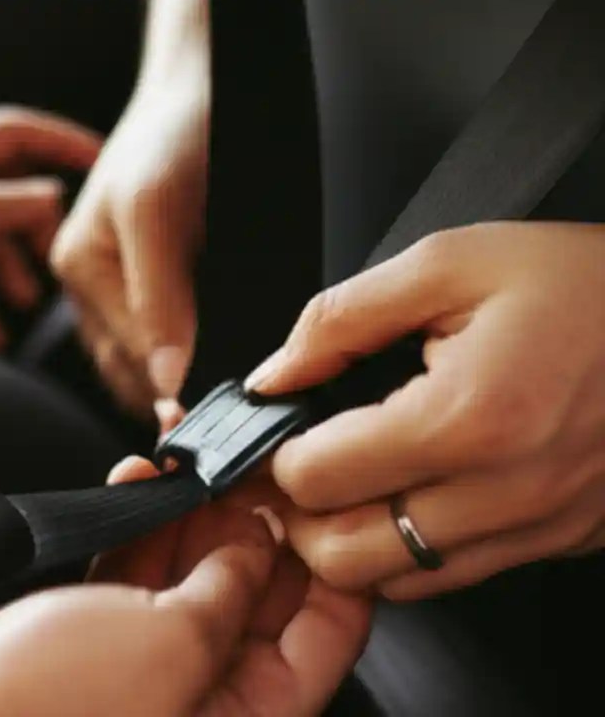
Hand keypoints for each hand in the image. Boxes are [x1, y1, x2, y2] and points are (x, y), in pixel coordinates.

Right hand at [0, 458, 369, 716]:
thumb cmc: (54, 710)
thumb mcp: (174, 640)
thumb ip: (230, 586)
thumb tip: (260, 538)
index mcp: (247, 716)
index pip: (327, 631)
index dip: (328, 555)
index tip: (317, 494)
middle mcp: (205, 695)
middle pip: (261, 593)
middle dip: (255, 520)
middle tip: (252, 460)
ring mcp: (147, 661)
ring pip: (194, 572)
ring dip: (195, 511)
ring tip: (194, 458)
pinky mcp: (94, 632)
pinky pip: (137, 569)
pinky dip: (142, 523)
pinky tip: (142, 483)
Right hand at [50, 4, 209, 419]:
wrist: (200, 88)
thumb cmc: (172, 135)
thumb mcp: (156, 212)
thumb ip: (158, 297)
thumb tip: (169, 378)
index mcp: (79, 271)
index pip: (129, 360)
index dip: (174, 394)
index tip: (217, 420)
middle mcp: (91, 286)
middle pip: (134, 371)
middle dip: (174, 395)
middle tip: (229, 417)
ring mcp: (118, 287)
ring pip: (148, 364)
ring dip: (183, 383)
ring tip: (229, 394)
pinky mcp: (151, 282)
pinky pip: (166, 341)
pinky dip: (190, 358)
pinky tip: (220, 360)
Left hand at [247, 222, 604, 598]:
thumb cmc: (588, 284)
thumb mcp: (452, 262)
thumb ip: (341, 320)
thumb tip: (272, 377)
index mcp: (469, 418)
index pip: (316, 481)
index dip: (278, 453)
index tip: (280, 428)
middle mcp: (506, 492)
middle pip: (342, 557)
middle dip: (301, 513)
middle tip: (300, 463)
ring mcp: (538, 528)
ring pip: (393, 582)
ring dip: (350, 539)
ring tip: (351, 478)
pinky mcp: (560, 542)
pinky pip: (452, 577)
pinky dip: (409, 549)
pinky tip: (410, 492)